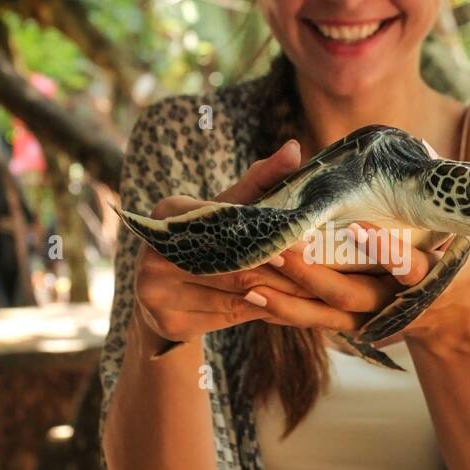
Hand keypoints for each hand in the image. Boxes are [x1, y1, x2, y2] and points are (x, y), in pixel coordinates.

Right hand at [131, 138, 321, 344]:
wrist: (167, 293)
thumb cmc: (208, 240)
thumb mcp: (230, 209)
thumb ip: (262, 180)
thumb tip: (295, 148)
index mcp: (167, 212)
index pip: (226, 223)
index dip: (267, 234)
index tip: (305, 242)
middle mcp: (153, 250)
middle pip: (232, 263)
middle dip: (278, 268)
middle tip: (316, 270)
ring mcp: (154, 290)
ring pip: (234, 294)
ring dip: (275, 294)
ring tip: (310, 292)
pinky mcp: (166, 321)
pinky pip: (225, 318)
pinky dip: (258, 313)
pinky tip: (282, 308)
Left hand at [239, 221, 469, 349]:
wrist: (452, 316)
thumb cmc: (456, 262)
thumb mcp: (462, 233)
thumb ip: (442, 201)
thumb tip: (429, 152)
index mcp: (426, 278)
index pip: (407, 268)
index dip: (384, 251)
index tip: (360, 227)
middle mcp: (393, 303)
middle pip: (349, 294)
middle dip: (313, 273)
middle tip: (281, 248)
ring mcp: (369, 319)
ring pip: (324, 313)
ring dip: (287, 297)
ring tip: (254, 276)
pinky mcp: (350, 326)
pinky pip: (313, 320)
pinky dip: (283, 310)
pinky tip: (253, 296)